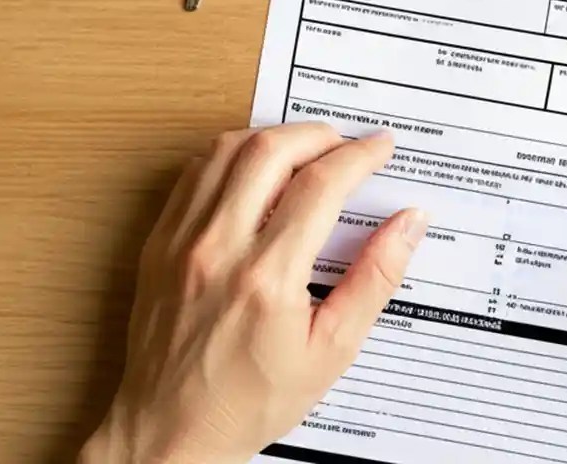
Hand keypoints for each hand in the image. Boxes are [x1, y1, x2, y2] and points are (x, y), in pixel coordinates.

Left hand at [78, 123, 427, 463]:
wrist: (170, 432)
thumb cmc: (249, 400)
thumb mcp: (332, 350)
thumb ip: (375, 279)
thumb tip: (409, 223)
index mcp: (268, 278)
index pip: (321, 186)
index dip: (359, 156)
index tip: (380, 148)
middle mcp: (218, 249)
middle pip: (270, 151)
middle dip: (318, 135)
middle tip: (345, 145)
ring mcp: (180, 243)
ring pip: (225, 151)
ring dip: (272, 137)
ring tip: (303, 150)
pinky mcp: (158, 244)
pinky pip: (193, 175)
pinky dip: (230, 156)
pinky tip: (254, 169)